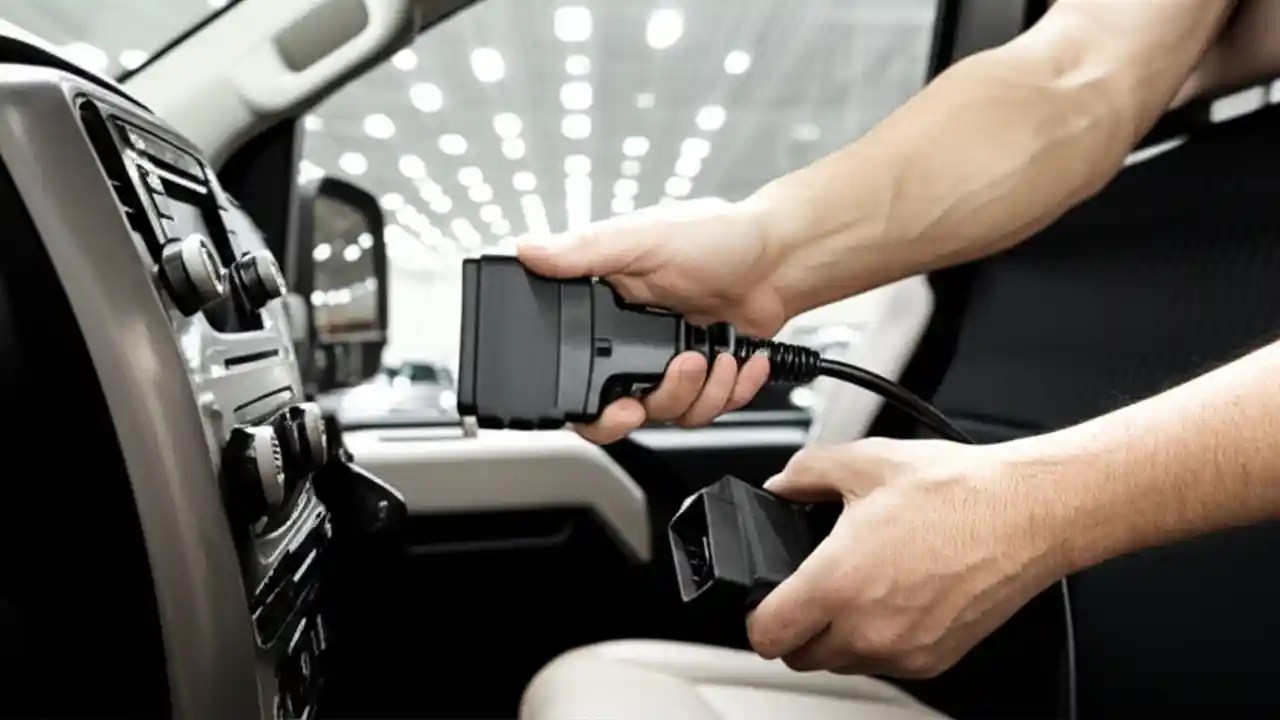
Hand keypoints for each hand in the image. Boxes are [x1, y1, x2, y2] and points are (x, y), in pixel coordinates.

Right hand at [517, 197, 787, 443]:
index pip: (575, 373)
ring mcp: (671, 363)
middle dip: (655, 402)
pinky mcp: (708, 376)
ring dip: (700, 391)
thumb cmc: (715, 236)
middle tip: (675, 379)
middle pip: (623, 409)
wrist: (779, 255)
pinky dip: (731, 391)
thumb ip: (583, 252)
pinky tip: (738, 361)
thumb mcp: (640, 237)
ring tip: (713, 354)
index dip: (591, 406)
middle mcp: (633, 342)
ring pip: (671, 413)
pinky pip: (710, 409)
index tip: (618, 406)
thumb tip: (527, 250)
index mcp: (606, 311)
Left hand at [746, 438, 1066, 677]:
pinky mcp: (933, 660)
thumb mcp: (863, 461)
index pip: (766, 635)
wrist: (1024, 513)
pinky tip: (890, 597)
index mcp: (837, 584)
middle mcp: (867, 629)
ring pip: (841, 663)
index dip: (756, 615)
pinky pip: (883, 663)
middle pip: (799, 656)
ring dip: (835, 635)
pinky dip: (875, 640)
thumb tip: (781, 486)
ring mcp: (902, 651)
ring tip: (855, 587)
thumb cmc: (955, 491)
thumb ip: (804, 473)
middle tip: (808, 589)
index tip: (765, 598)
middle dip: (795, 626)